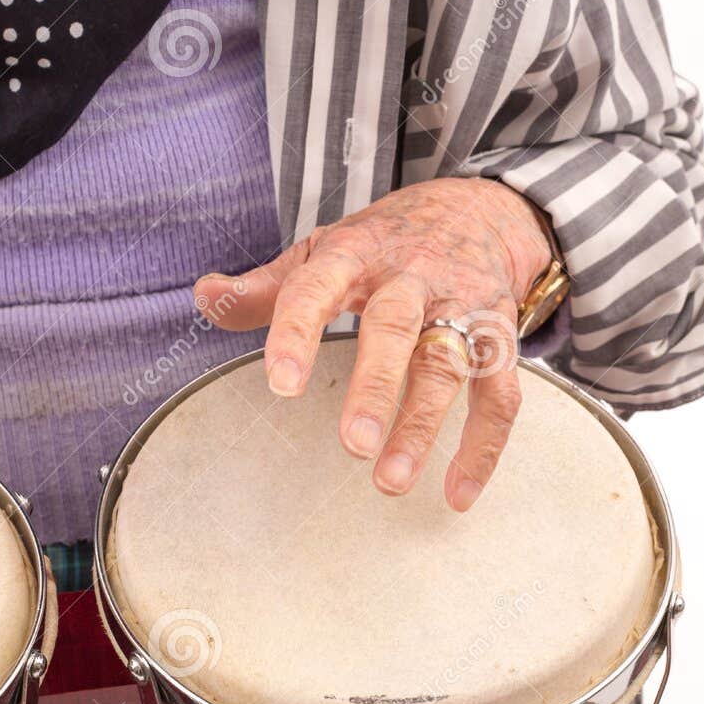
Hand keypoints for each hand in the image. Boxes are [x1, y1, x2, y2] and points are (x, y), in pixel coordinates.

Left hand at [194, 177, 551, 510]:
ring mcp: (462, 304)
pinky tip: (457, 494)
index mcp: (356, 253)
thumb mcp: (323, 250)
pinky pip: (499, 393)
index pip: (319, 288)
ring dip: (422, 426)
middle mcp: (413, 275)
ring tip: (390, 481)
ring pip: (448, 365)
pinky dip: (483, 446)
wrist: (483, 208)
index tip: (280, 385)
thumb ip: (266, 287)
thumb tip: (203, 296)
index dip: (298, 333)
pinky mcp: (500, 334)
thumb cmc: (387, 241)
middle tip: (353, 446)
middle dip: (376, 387)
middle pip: (395, 328)